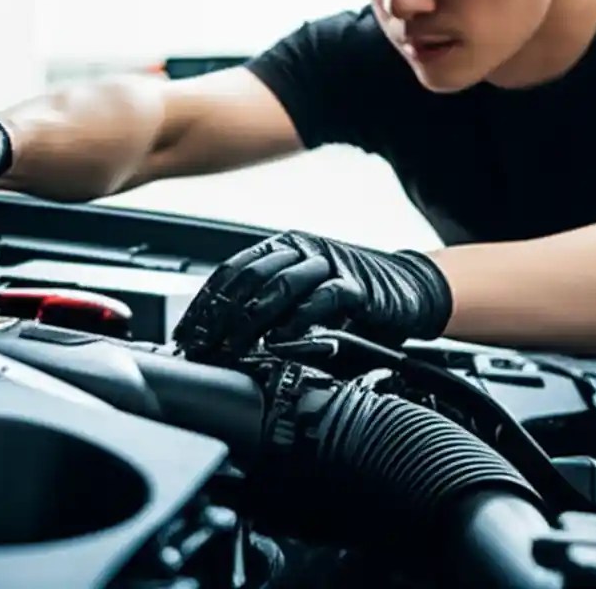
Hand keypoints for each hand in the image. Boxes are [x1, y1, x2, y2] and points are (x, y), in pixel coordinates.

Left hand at [173, 230, 452, 361]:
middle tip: (202, 346)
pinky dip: (296, 321)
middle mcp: (300, 249)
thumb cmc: (351, 301)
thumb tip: (221, 342)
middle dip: (218, 316)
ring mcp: (327, 263)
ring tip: (231, 347)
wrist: (410, 291)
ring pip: (277, 285)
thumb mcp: (300, 302)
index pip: (230, 272)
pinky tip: (280, 341)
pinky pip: (320, 299)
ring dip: (249, 320)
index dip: (203, 304)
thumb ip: (267, 313)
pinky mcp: (355, 284)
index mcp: (281, 248)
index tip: (186, 334)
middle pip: (246, 278)